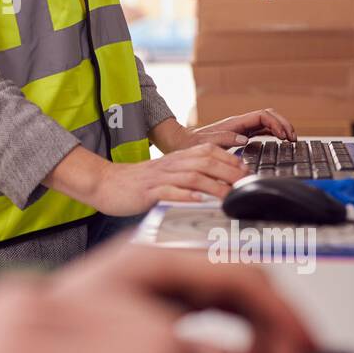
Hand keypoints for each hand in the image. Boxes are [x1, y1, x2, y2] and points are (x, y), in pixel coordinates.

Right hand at [90, 143, 248, 215]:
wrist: (106, 183)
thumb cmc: (138, 183)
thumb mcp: (167, 174)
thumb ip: (189, 175)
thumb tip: (217, 183)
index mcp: (177, 158)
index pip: (209, 151)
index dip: (230, 158)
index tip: (247, 170)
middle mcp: (171, 164)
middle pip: (205, 162)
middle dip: (229, 172)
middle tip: (246, 184)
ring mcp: (159, 177)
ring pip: (191, 176)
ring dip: (214, 186)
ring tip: (230, 196)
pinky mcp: (147, 191)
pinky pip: (168, 191)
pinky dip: (185, 196)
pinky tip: (198, 202)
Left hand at [191, 108, 296, 146]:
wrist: (183, 144)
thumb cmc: (194, 144)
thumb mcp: (208, 143)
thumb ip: (224, 139)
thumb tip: (243, 140)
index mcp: (235, 123)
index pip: (262, 116)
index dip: (276, 123)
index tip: (284, 136)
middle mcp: (240, 123)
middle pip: (268, 116)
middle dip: (283, 124)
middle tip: (293, 138)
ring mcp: (242, 128)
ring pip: (267, 122)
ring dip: (280, 128)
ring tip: (291, 140)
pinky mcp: (241, 135)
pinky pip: (262, 130)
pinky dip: (274, 134)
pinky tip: (280, 141)